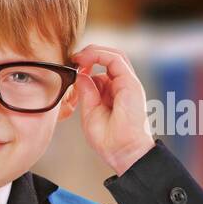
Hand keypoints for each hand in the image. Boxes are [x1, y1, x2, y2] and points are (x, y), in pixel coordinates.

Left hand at [72, 44, 155, 176]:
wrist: (123, 152)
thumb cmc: (108, 140)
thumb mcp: (90, 112)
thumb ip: (86, 93)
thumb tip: (80, 76)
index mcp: (114, 93)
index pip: (102, 70)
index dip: (87, 64)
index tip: (71, 66)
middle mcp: (122, 85)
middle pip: (109, 58)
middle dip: (90, 54)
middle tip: (73, 57)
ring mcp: (128, 83)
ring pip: (114, 54)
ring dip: (94, 51)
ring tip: (77, 57)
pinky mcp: (130, 83)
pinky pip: (116, 59)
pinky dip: (99, 55)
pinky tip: (85, 60)